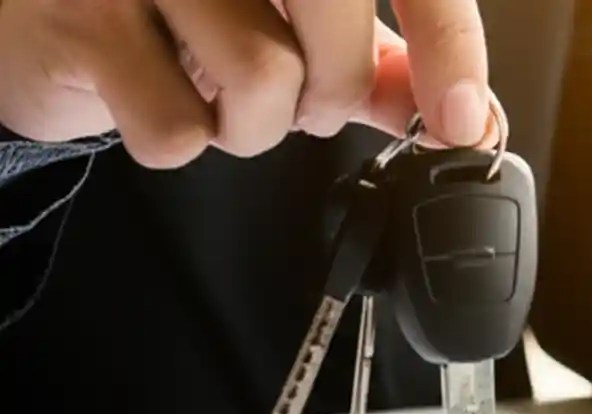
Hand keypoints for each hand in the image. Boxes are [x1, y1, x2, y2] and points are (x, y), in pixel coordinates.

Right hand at [0, 0, 497, 167]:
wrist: (38, 6)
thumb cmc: (172, 7)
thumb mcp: (285, 15)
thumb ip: (373, 55)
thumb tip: (465, 114)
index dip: (449, 45)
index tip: (463, 120)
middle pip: (335, 26)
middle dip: (332, 92)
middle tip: (301, 100)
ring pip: (262, 80)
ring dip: (252, 125)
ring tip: (215, 95)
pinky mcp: (77, 16)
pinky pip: (178, 130)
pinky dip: (179, 140)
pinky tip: (152, 93)